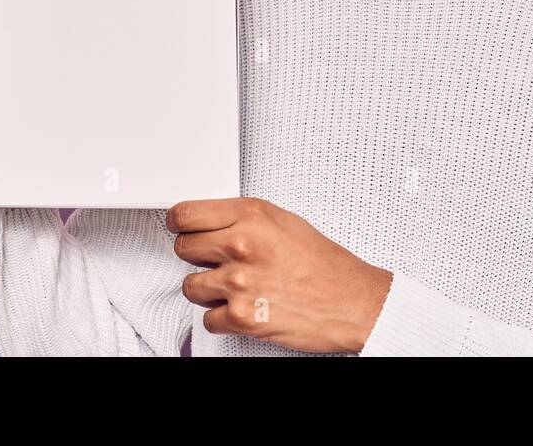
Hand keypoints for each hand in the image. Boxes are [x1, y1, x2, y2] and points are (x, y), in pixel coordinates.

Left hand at [166, 197, 393, 352]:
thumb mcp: (284, 222)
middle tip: (218, 261)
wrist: (352, 301)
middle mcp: (242, 245)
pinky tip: (245, 307)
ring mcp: (239, 283)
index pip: (185, 214)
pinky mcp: (241, 318)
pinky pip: (207, 319)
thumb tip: (210, 223)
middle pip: (183, 248)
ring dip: (209, 290)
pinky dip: (223, 318)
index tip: (181, 228)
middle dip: (198, 256)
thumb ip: (244, 219)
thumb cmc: (325, 264)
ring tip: (236, 287)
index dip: (179, 224)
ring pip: (190, 286)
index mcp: (252, 215)